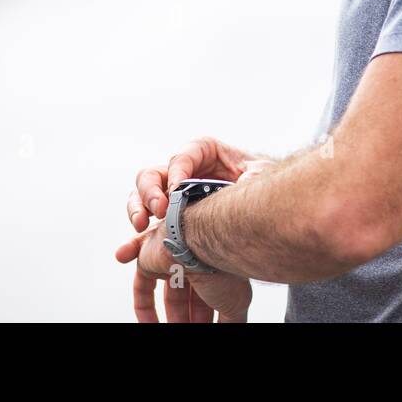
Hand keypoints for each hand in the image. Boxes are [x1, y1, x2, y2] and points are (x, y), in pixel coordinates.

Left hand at [115, 223, 251, 321]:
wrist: (208, 239)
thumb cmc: (224, 265)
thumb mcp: (236, 301)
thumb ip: (232, 319)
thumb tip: (233, 330)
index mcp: (218, 263)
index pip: (210, 295)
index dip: (207, 317)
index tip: (209, 328)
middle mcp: (196, 257)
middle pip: (190, 297)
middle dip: (191, 319)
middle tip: (193, 332)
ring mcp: (174, 256)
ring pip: (170, 293)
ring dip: (173, 318)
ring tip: (176, 332)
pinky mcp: (149, 257)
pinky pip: (142, 286)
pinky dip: (145, 309)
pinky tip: (150, 326)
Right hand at [126, 137, 272, 230]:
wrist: (270, 214)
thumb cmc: (267, 187)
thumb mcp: (262, 175)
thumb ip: (248, 175)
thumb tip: (232, 186)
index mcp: (208, 153)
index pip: (186, 153)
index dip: (178, 168)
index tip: (178, 189)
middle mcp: (186, 173)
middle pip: (155, 173)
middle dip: (151, 190)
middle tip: (159, 210)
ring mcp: (175, 196)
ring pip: (143, 195)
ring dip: (137, 209)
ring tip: (141, 225)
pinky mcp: (171, 220)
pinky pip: (147, 223)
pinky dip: (137, 235)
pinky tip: (131, 248)